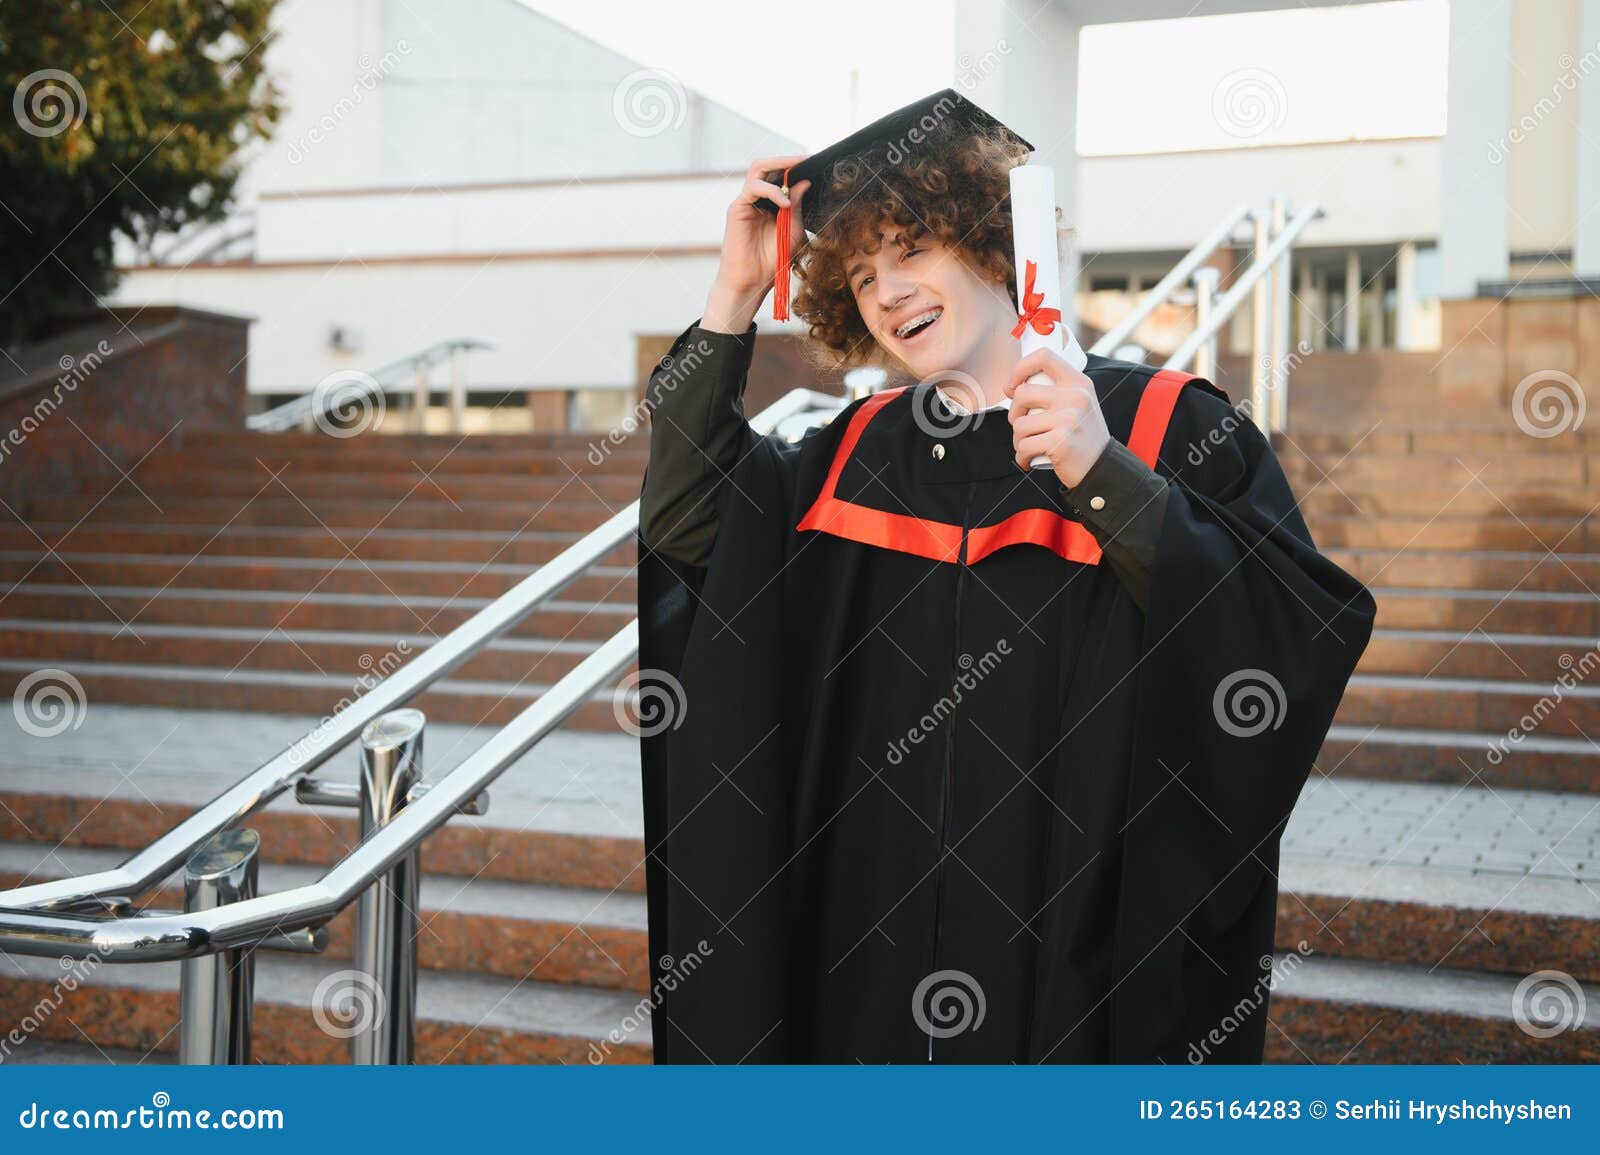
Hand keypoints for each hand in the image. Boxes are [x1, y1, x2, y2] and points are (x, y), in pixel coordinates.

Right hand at [703, 155, 811, 329]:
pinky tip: (784, 203)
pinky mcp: (737, 208)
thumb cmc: (772, 261)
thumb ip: (798, 207)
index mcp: (771, 203)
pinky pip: (753, 188)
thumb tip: (805, 182)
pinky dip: (771, 191)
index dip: (795, 167)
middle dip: (786, 159)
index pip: (781, 175)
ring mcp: (746, 202)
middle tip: (805, 158)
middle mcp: (757, 198)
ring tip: (796, 170)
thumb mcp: (794, 231)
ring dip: (778, 166)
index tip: (815, 161)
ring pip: (758, 169)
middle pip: (767, 166)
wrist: (752, 281)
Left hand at [1003, 348, 1110, 487]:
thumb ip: (1057, 389)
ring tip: (1030, 446)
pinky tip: (1029, 460)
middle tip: (1022, 427)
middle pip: (1022, 394)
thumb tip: (1014, 385)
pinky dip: (1021, 457)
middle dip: (1014, 414)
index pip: (1044, 357)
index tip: (1012, 387)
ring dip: (1018, 440)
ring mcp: (1069, 419)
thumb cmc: (1082, 435)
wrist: (1101, 467)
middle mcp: (1075, 397)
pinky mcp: (1060, 442)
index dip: (1020, 369)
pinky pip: (1024, 446)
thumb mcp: (1079, 403)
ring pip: (1019, 424)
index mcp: (1078, 382)